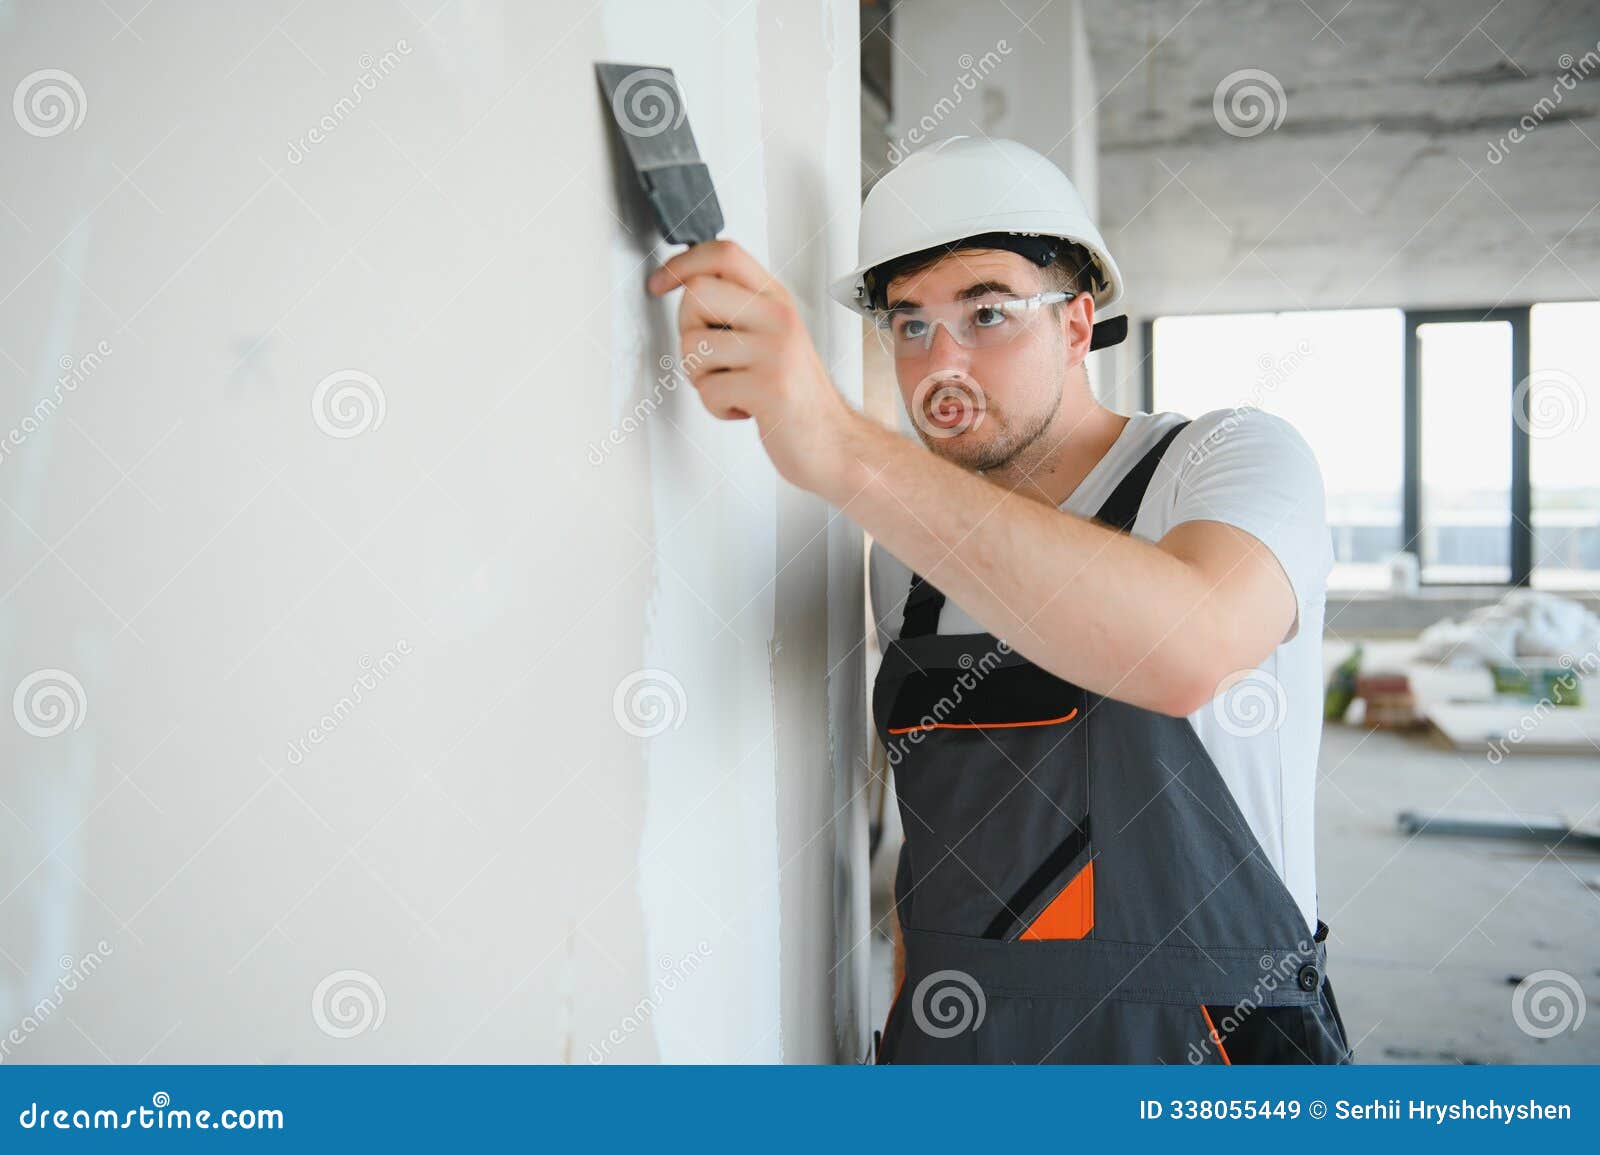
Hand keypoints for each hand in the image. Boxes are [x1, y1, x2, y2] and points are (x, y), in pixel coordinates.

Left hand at [646, 239, 858, 495]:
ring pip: (694, 345)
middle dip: (687, 331)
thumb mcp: (774, 337)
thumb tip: (686, 286)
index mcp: (777, 300)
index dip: (682, 264)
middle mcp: (779, 317)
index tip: (660, 283)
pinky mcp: (770, 387)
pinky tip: (743, 408)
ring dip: (700, 377)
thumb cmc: (796, 395)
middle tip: (713, 359)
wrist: (833, 442)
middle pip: (696, 295)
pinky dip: (716, 407)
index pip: (724, 254)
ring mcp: (776, 350)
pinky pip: (708, 389)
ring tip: (732, 387)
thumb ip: (740, 309)